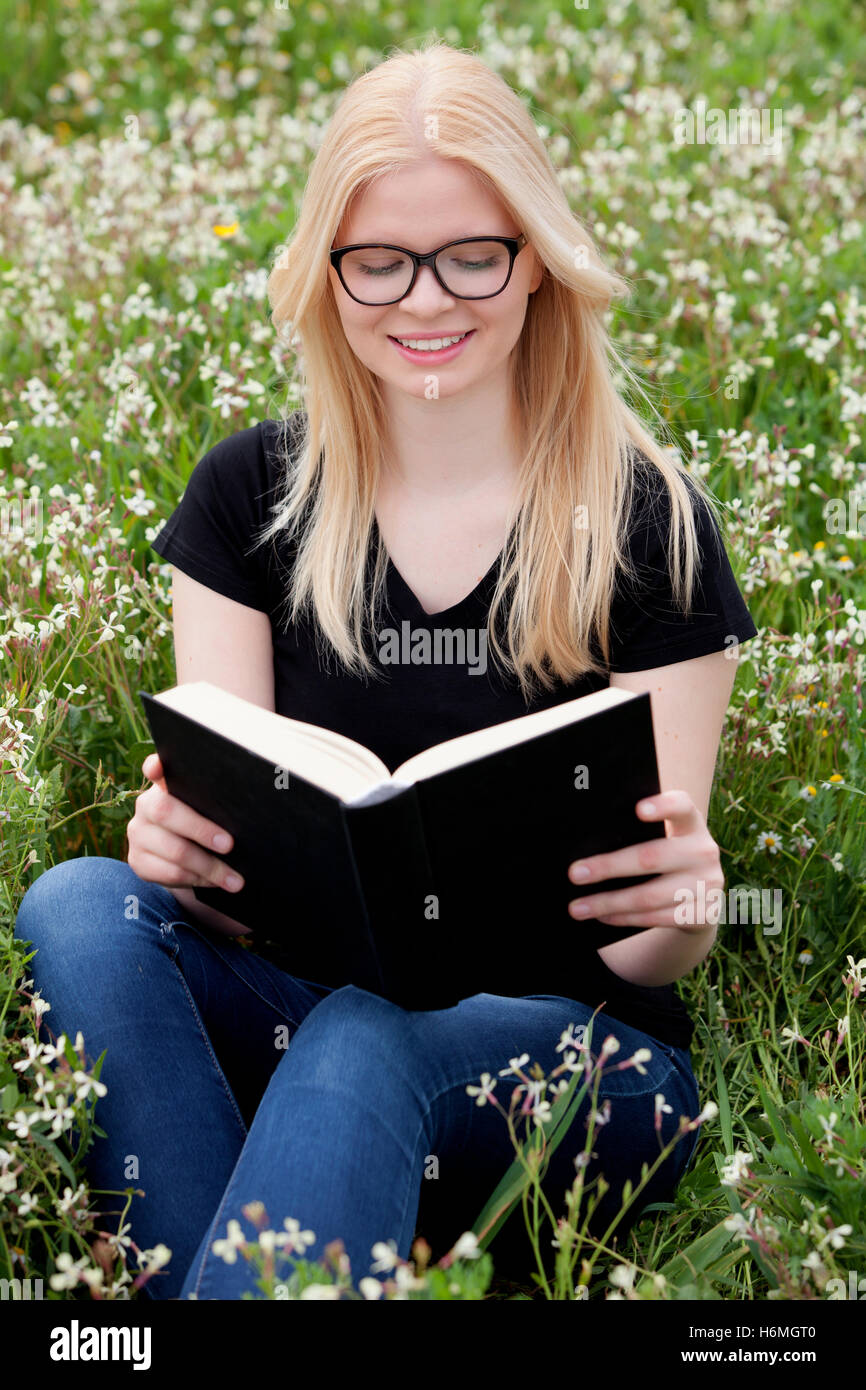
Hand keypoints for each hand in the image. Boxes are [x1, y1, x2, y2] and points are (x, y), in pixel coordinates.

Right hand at [126, 752, 244, 893]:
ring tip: (234, 879)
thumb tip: (247, 803)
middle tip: (230, 845)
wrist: (182, 859)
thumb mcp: (208, 810)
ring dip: (209, 867)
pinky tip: (214, 882)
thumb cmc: (205, 825)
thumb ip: (214, 802)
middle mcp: (145, 805)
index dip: (155, 766)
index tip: (159, 767)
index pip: (154, 768)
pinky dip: (197, 880)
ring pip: (174, 850)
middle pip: (166, 812)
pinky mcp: (137, 860)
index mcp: (164, 786)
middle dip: (202, 830)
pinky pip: (169, 873)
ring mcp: (138, 834)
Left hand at [566, 789, 723, 929]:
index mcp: (691, 824)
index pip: (681, 806)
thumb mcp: (663, 840)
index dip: (663, 806)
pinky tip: (603, 916)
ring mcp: (709, 884)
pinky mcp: (705, 914)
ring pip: (649, 895)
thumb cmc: (666, 860)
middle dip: (608, 867)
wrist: (702, 898)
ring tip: (578, 907)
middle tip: (574, 874)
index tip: (637, 810)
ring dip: (608, 902)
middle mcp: (704, 851)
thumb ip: (638, 835)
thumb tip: (585, 847)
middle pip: (651, 857)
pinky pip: (657, 918)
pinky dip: (625, 918)